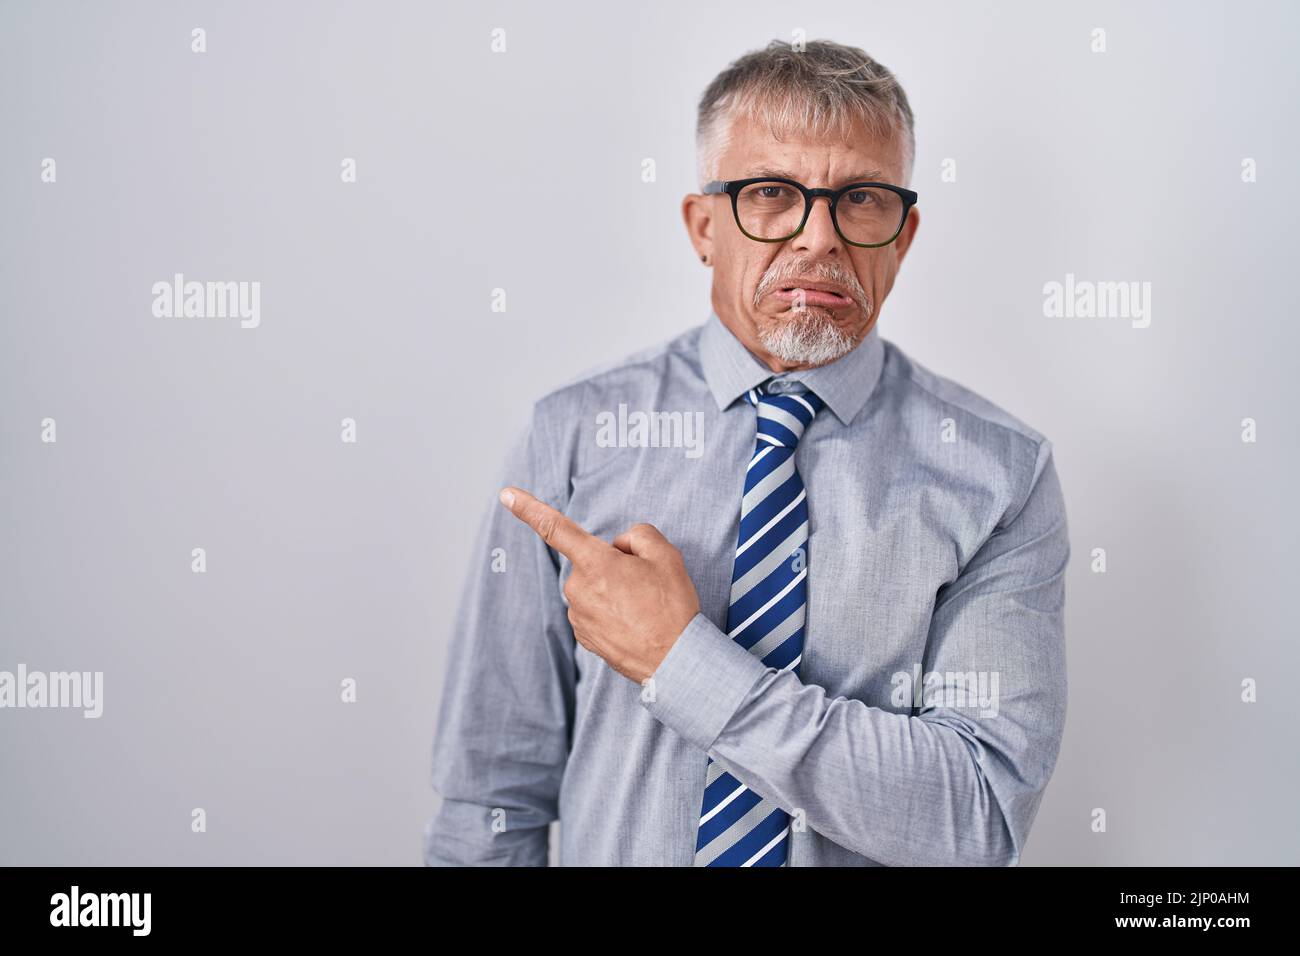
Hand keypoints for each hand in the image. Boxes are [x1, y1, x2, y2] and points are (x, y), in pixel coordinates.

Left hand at [498, 486, 700, 684]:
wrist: (676, 662)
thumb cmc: (672, 608)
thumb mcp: (666, 556)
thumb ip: (638, 535)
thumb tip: (620, 547)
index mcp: (595, 564)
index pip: (555, 528)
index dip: (529, 508)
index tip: (506, 494)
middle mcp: (579, 589)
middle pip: (591, 562)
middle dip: (613, 565)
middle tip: (646, 584)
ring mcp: (578, 616)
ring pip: (593, 588)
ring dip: (613, 591)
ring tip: (644, 608)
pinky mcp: (584, 637)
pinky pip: (594, 611)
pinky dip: (611, 612)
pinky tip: (634, 623)